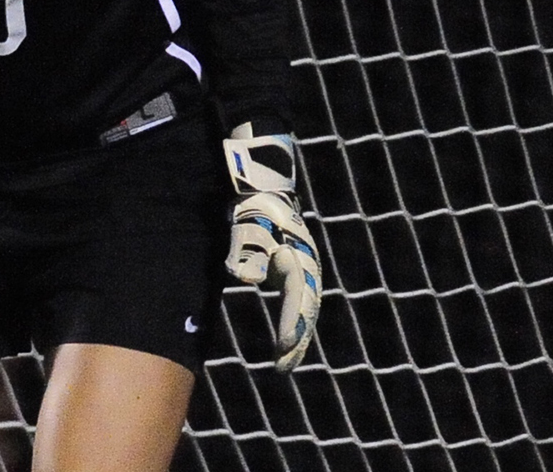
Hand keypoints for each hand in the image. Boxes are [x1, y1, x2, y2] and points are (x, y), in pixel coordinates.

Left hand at [222, 121, 321, 369]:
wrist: (263, 184)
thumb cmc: (254, 205)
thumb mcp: (249, 225)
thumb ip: (247, 251)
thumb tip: (248, 280)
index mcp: (297, 257)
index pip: (298, 298)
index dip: (292, 325)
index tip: (283, 347)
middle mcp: (305, 265)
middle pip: (305, 309)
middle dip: (296, 339)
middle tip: (284, 366)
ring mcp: (302, 267)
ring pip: (304, 308)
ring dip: (297, 335)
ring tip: (286, 361)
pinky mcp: (292, 269)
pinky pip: (296, 301)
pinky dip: (294, 322)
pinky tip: (286, 340)